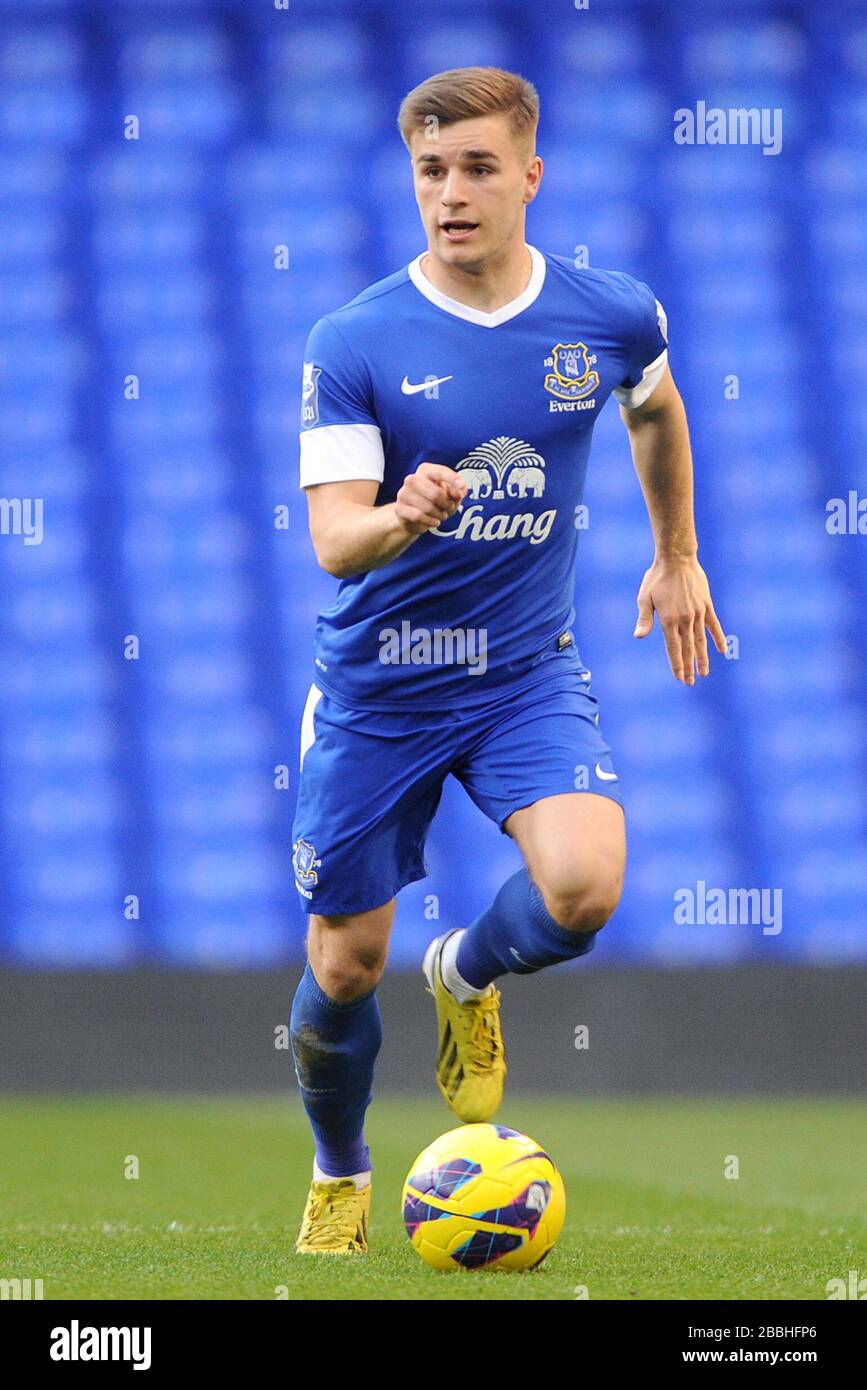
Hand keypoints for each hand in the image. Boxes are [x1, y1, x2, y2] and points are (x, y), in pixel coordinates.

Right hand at [395, 462, 466, 535]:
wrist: (413, 517)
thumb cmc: (434, 501)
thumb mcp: (450, 494)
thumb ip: (457, 490)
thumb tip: (459, 492)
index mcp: (425, 470)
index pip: (440, 471)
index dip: (452, 479)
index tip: (462, 486)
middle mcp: (412, 479)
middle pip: (435, 494)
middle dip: (447, 505)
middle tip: (450, 509)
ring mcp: (403, 493)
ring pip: (428, 507)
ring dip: (440, 515)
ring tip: (441, 516)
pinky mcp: (399, 508)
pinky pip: (418, 516)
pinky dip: (430, 522)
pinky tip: (434, 522)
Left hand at [634, 556, 725, 683]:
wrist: (677, 558)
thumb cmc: (657, 578)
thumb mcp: (645, 598)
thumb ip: (644, 619)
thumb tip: (638, 636)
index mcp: (668, 620)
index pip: (673, 649)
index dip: (677, 665)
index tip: (679, 678)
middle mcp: (685, 619)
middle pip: (687, 649)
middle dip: (688, 667)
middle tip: (690, 682)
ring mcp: (698, 613)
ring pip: (701, 640)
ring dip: (702, 658)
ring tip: (704, 672)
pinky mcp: (707, 605)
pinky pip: (714, 625)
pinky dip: (718, 638)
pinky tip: (721, 650)